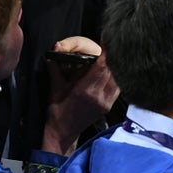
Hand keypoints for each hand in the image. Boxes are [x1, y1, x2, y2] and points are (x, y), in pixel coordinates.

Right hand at [43, 36, 118, 153]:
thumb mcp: (54, 89)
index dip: (106, 52)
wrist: (63, 133)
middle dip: (112, 56)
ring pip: (117, 78)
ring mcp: (106, 103)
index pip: (101, 67)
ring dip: (116, 66)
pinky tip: (113, 69)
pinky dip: (116, 76)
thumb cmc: (57, 111)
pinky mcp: (109, 106)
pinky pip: (117, 87)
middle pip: (112, 71)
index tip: (108, 39)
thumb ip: (56, 68)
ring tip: (114, 54)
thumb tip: (54, 48)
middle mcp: (99, 97)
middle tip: (113, 42)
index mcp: (85, 91)